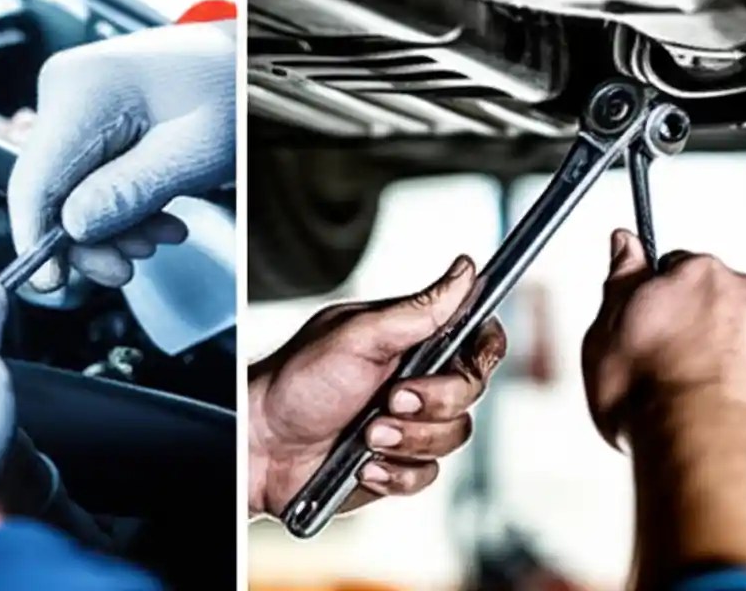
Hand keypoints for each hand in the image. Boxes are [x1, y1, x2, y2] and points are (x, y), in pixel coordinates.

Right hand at [8, 21, 235, 291]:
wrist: (245, 60)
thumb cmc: (232, 90)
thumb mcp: (192, 152)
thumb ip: (130, 192)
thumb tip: (74, 229)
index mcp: (82, 91)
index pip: (33, 182)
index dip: (36, 240)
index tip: (52, 282)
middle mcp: (65, 91)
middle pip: (49, 191)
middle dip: (89, 238)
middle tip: (128, 267)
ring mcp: (74, 101)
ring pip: (69, 189)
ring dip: (111, 224)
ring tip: (163, 230)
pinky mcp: (88, 115)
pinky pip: (87, 173)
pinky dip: (118, 203)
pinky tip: (156, 212)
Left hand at [248, 256, 506, 517]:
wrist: (262, 445)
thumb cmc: (297, 382)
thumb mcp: (358, 336)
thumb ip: (418, 310)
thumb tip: (465, 270)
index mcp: (410, 341)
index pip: (476, 338)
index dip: (483, 350)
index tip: (464, 360)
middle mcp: (415, 380)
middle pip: (471, 392)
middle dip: (431, 402)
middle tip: (391, 399)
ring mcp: (409, 425)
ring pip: (453, 438)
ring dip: (407, 439)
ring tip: (366, 433)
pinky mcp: (398, 465)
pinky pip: (426, 476)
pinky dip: (393, 472)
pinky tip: (362, 463)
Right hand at [582, 229, 745, 451]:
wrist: (700, 443)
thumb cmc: (645, 389)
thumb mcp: (607, 328)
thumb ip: (622, 278)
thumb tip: (624, 241)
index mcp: (698, 274)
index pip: (675, 268)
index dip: (657, 298)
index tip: (646, 325)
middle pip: (717, 299)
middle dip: (696, 323)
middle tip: (665, 363)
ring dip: (724, 354)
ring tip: (692, 393)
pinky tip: (720, 408)